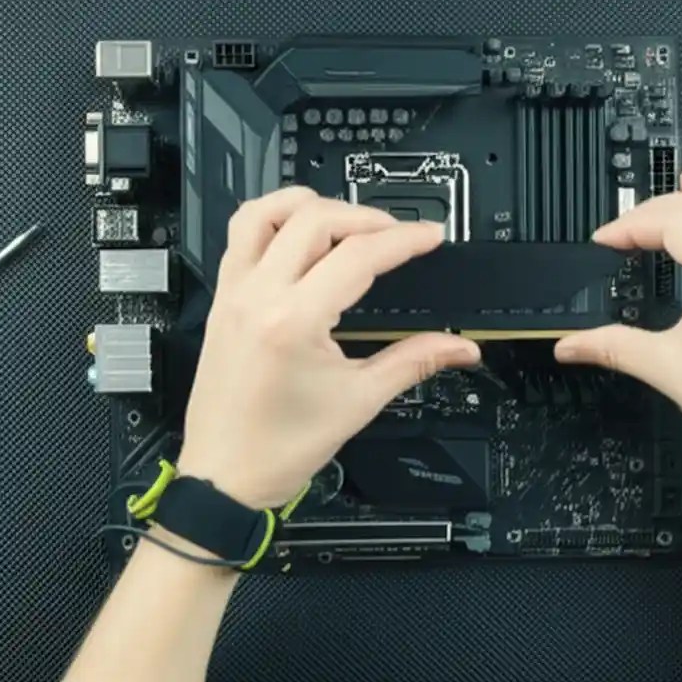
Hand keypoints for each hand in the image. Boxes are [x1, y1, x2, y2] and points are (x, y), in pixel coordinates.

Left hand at [177, 187, 481, 509]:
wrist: (225, 477)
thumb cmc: (278, 448)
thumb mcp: (359, 401)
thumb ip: (414, 361)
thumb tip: (460, 347)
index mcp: (293, 321)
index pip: (358, 255)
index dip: (403, 239)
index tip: (429, 236)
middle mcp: (257, 297)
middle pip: (315, 218)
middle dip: (366, 217)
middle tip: (397, 235)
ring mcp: (233, 294)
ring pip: (266, 212)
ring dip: (311, 204)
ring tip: (346, 221)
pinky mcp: (222, 300)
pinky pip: (240, 235)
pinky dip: (273, 220)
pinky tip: (299, 236)